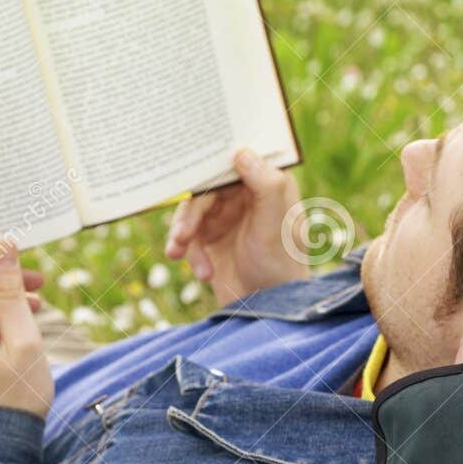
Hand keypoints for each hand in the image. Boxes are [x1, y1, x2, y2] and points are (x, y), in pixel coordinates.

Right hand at [165, 148, 308, 305]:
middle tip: (183, 235)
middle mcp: (245, 197)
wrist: (270, 311)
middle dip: (191, 213)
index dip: (210, 164)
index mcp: (267, 186)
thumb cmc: (283, 267)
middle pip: (205, 190)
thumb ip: (266, 185)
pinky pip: (189, 237)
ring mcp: (227, 218)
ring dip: (184, 234)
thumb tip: (241, 151)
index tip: (188, 169)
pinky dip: (188, 253)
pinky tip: (200, 272)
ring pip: (192, 213)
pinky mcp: (211, 241)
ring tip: (179, 253)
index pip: (233, 163)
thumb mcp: (277, 225)